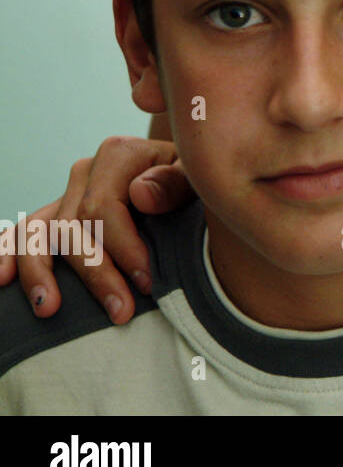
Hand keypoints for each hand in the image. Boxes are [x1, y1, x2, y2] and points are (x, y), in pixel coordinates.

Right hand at [0, 137, 192, 322]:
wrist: (191, 174)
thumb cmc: (199, 179)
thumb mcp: (199, 175)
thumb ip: (175, 183)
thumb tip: (139, 195)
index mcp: (120, 155)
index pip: (103, 208)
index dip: (122, 249)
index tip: (147, 283)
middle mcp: (86, 172)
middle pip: (72, 226)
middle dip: (95, 274)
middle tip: (121, 311)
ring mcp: (68, 193)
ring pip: (37, 232)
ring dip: (39, 273)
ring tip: (50, 309)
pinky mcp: (57, 214)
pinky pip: (22, 232)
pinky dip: (7, 255)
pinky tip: (2, 281)